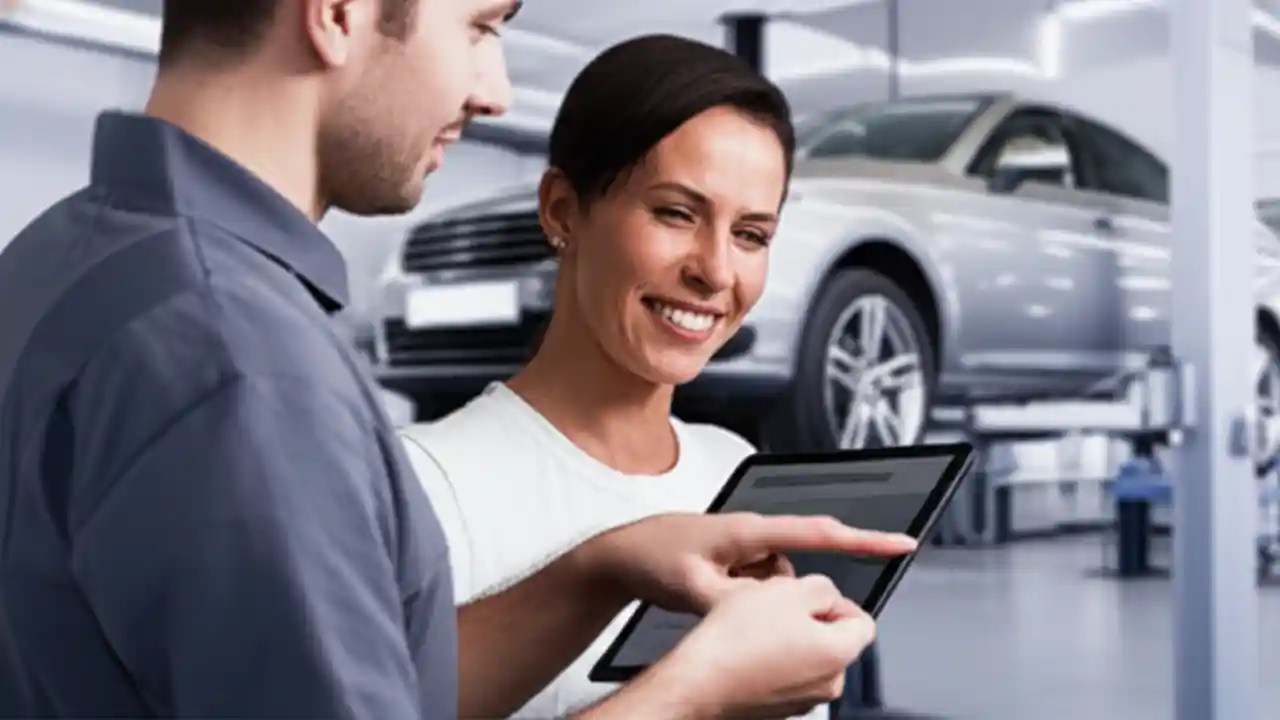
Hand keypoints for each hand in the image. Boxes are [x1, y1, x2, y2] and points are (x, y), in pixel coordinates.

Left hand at [574, 512, 915, 613]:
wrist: (622, 554)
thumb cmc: (655, 560)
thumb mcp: (694, 590)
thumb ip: (739, 604)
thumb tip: (770, 615)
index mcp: (750, 531)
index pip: (820, 533)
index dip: (865, 540)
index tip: (903, 543)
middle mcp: (753, 534)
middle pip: (795, 573)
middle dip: (784, 598)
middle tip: (741, 602)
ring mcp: (744, 548)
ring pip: (777, 586)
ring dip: (755, 602)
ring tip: (707, 599)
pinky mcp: (736, 561)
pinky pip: (758, 587)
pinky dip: (744, 600)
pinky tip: (709, 599)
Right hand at [650, 574, 875, 718]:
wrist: (699, 679)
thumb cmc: (738, 639)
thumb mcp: (787, 588)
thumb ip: (823, 587)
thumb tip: (826, 596)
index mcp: (839, 654)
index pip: (862, 620)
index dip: (837, 599)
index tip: (810, 593)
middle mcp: (828, 684)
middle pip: (834, 640)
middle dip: (810, 619)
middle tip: (778, 606)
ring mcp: (801, 700)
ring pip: (807, 657)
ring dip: (789, 638)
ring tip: (757, 626)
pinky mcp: (776, 707)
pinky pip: (784, 674)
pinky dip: (772, 659)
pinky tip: (747, 647)